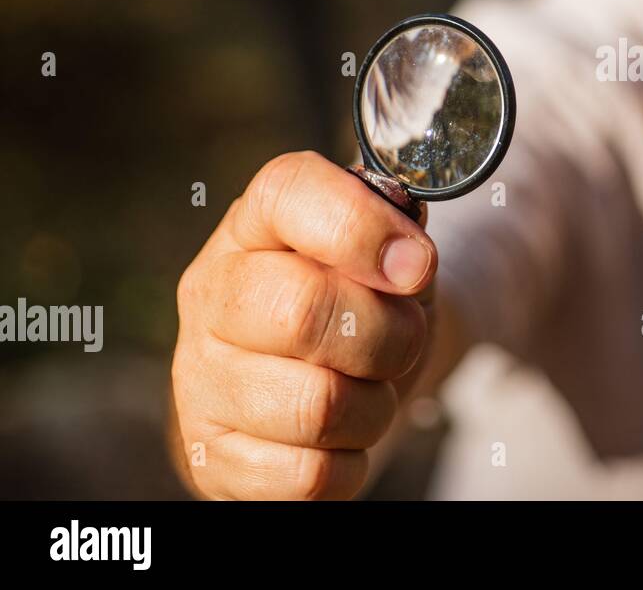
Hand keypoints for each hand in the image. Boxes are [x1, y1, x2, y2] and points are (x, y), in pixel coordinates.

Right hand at [170, 151, 436, 498]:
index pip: (288, 192)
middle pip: (303, 311)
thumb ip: (401, 232)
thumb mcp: (391, 255)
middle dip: (389, 335)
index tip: (417, 264)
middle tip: (404, 338)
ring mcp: (200, 376)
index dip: (362, 228)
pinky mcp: (208, 454)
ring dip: (374, 407)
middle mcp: (213, 291)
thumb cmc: (364, 304)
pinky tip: (341, 437)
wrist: (331, 382)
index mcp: (256, 223)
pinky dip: (350, 463)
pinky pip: (307, 475)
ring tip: (371, 389)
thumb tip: (408, 252)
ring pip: (316, 406)